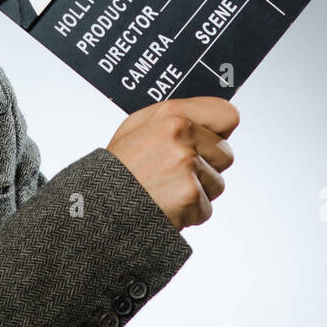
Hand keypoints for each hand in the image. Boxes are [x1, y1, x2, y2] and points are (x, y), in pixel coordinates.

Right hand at [104, 96, 237, 231]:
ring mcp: (186, 162)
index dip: (218, 134)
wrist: (99, 207)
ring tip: (166, 190)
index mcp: (171, 113)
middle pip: (226, 154)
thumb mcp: (138, 128)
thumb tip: (218, 119)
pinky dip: (189, 214)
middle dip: (206, 168)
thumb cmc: (119, 169)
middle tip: (174, 174)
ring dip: (197, 192)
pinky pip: (206, 208)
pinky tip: (165, 206)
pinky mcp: (189, 192)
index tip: (204, 145)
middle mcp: (180, 132)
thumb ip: (177, 118)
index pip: (228, 115)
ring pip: (217, 183)